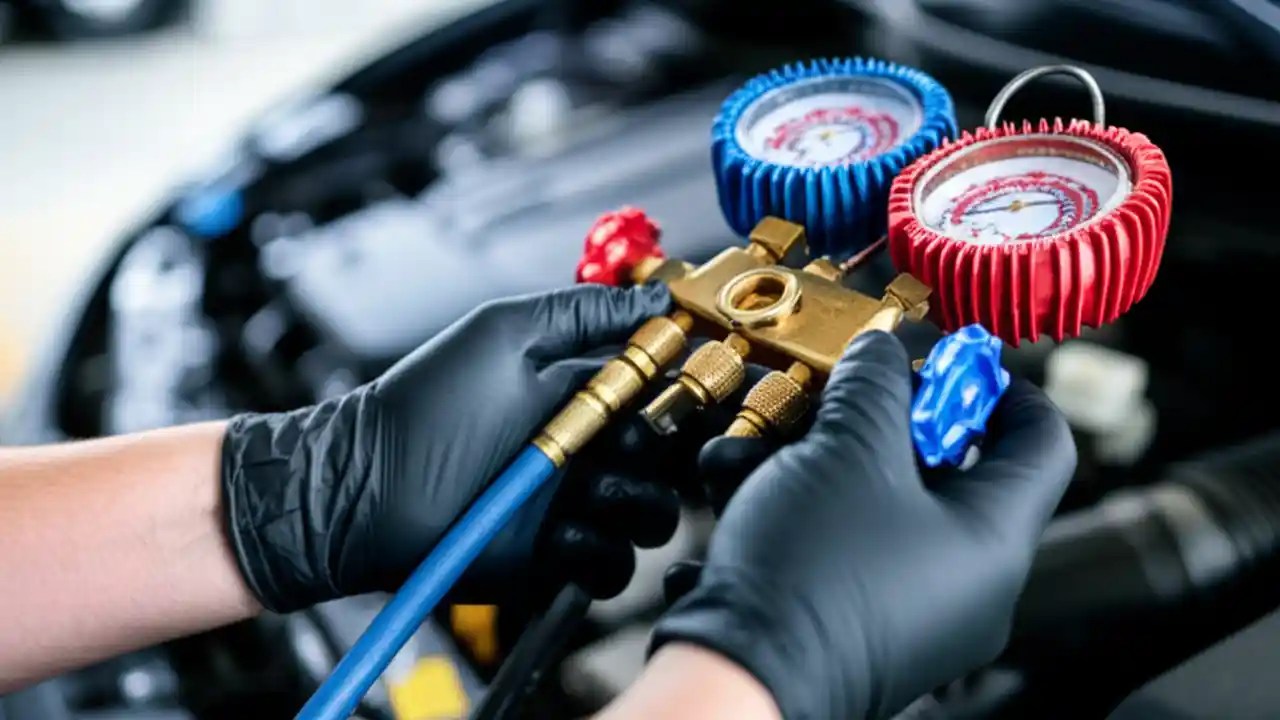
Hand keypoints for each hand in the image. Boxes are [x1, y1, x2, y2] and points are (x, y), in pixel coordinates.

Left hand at [219, 284, 678, 612]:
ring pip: (653, 512)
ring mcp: (576, 506)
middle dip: (663, 449)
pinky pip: (613, 564)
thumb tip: (655, 297)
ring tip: (589, 490)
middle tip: (625, 441)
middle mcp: (587, 449)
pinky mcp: (559, 559)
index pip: (662, 388)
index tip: (686, 381)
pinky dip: (598, 550)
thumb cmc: (425, 406)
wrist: (367, 489)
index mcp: (582, 392)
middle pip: (671, 455)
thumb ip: (582, 312)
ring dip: (636, 500)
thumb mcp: (503, 334)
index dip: (683, 386)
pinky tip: (559, 533)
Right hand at [651, 331, 1075, 719]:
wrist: (740, 677)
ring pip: (877, 500)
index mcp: (993, 538)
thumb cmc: (812, 574)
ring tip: (764, 445)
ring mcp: (909, 607)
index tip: (949, 357)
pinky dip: (794, 503)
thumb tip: (882, 351)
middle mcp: (965, 581)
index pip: (1042, 439)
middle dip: (877, 417)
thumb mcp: (848, 447)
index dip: (1000, 384)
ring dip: (817, 456)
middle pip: (944, 466)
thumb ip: (874, 382)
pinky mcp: (854, 621)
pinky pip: (841, 540)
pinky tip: (738, 485)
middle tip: (838, 393)